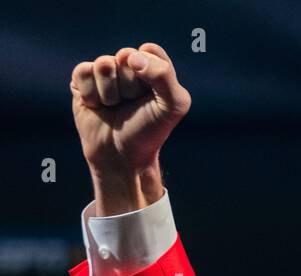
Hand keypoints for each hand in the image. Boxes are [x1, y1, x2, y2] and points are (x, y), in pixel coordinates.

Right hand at [70, 43, 190, 214]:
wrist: (121, 155)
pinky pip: (83, 71)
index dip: (149, 72)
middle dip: (131, 86)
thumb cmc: (149, 131)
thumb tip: (132, 58)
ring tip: (115, 106)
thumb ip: (164, 75)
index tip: (152, 94)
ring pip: (104, 64)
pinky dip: (92, 94)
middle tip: (133, 105)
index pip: (149, 50)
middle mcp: (128, 67)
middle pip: (125, 57)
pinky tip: (97, 106)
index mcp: (153, 68)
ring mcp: (104, 72)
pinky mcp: (82, 79)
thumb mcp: (173, 106)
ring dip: (111, 92)